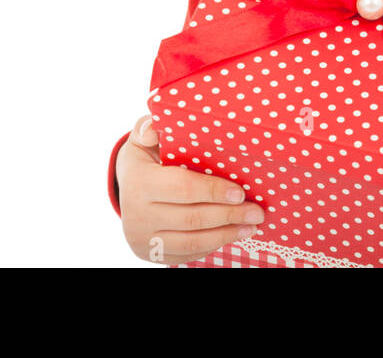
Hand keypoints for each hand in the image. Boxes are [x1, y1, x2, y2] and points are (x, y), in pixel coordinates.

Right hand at [115, 114, 266, 264]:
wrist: (125, 189)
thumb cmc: (146, 157)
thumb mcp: (143, 138)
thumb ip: (149, 128)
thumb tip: (156, 128)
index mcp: (140, 182)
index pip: (184, 189)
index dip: (214, 191)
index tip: (241, 192)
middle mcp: (137, 215)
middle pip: (192, 218)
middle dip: (229, 215)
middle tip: (257, 212)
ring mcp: (143, 239)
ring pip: (191, 242)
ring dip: (226, 235)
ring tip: (251, 227)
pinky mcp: (150, 255)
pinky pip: (186, 254)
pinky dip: (212, 247)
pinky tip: (231, 236)